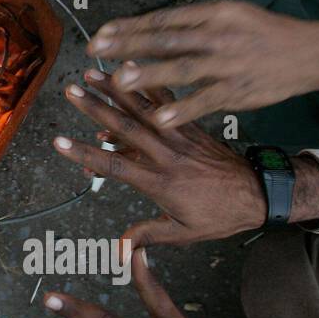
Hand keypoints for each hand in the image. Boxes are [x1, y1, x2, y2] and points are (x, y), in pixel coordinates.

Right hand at [53, 68, 267, 244]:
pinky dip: (147, 86)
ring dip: (116, 89)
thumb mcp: (184, 234)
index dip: (85, 154)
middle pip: (126, 128)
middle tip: (71, 91)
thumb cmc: (221, 216)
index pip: (115, 166)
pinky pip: (167, 103)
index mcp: (162, 183)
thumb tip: (119, 249)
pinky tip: (131, 68)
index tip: (59, 142)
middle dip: (95, 108)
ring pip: (144, 109)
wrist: (259, 194)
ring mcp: (180, 138)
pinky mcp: (191, 127)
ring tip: (92, 73)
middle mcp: (168, 156)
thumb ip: (149, 235)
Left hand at [87, 1, 318, 126]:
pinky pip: (207, 101)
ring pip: (183, 67)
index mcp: (214, 13)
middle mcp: (219, 34)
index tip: (100, 33)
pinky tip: (159, 118)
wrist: (314, 52)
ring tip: (119, 80)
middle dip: (128, 44)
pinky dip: (183, 108)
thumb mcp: (230, 14)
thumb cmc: (264, 32)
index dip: (129, 26)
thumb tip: (150, 28)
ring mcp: (230, 63)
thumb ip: (193, 21)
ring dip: (150, 74)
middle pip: (166, 38)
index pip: (163, 19)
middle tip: (95, 50)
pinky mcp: (240, 90)